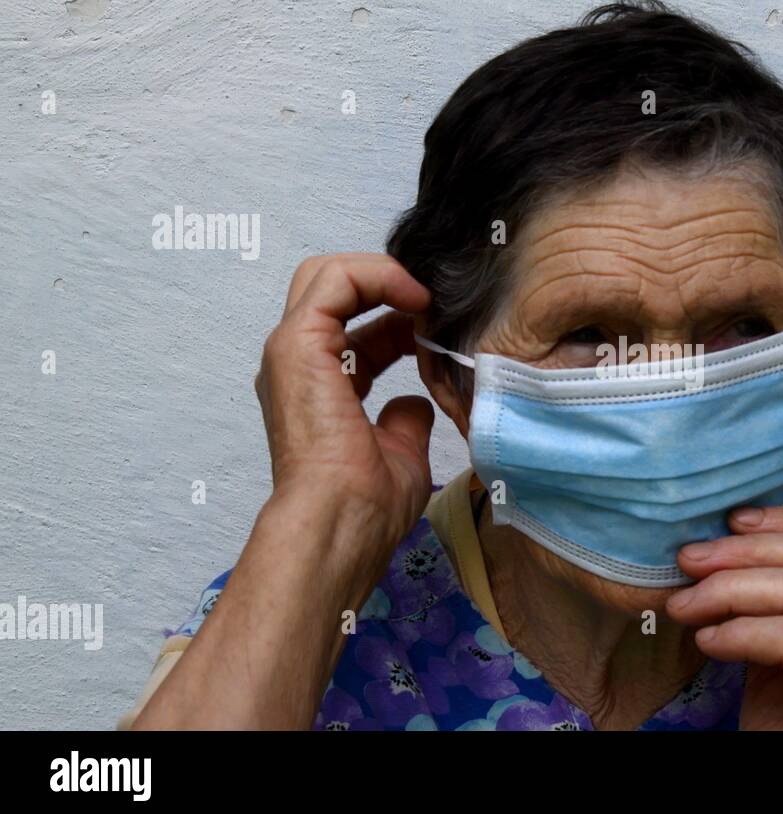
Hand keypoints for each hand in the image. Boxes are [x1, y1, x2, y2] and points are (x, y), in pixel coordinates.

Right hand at [255, 253, 433, 551]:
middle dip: (386, 283)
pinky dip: (378, 275)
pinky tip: (416, 298)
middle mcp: (298, 364)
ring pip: (329, 275)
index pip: (359, 331)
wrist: (341, 521)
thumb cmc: (366, 504)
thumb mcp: (400, 452)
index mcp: (318, 389)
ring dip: (385, 275)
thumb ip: (403, 420)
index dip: (402, 321)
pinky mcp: (297, 341)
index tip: (442, 330)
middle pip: (334, 290)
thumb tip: (415, 404)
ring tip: (427, 298)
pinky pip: (335, 280)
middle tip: (432, 302)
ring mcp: (292, 350)